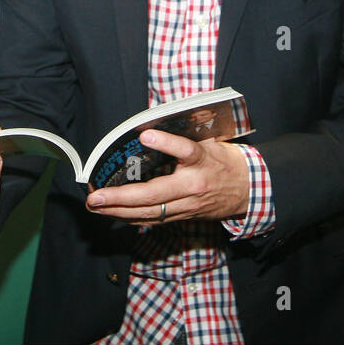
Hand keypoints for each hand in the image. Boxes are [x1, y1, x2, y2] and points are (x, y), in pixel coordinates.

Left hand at [84, 130, 249, 223]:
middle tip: (96, 196)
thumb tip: (153, 125)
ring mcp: (188, 206)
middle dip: (121, 197)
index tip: (146, 134)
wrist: (248, 191)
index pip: (186, 150)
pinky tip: (112, 213)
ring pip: (150, 213)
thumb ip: (184, 136)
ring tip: (95, 206)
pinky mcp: (184, 216)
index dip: (166, 142)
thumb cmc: (226, 162)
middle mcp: (193, 186)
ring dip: (119, 211)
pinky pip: (154, 219)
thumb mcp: (212, 142)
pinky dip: (130, 216)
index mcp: (203, 161)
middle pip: (155, 194)